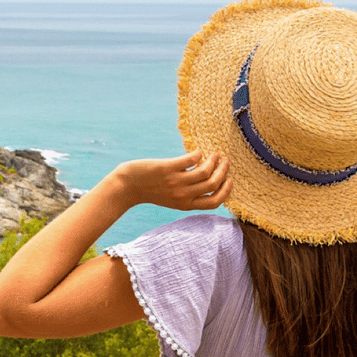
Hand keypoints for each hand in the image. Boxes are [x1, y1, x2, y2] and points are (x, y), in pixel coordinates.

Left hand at [111, 149, 231, 210]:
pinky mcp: (167, 169)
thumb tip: (207, 179)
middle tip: (225, 161)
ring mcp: (175, 182)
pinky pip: (190, 160)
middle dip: (223, 171)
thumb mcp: (171, 199)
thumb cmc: (149, 190)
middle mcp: (182, 196)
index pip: (214, 202)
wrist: (127, 187)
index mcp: (185, 205)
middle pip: (213, 185)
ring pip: (205, 172)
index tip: (230, 179)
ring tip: (215, 154)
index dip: (226, 191)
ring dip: (214, 161)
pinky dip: (198, 154)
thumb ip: (188, 195)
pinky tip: (197, 151)